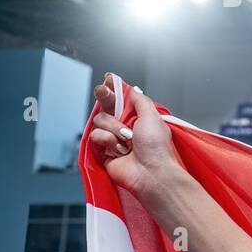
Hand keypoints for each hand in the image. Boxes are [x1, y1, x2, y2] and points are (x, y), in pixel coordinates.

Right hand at [89, 73, 182, 199]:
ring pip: (99, 120)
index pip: (122, 100)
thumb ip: (140, 100)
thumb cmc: (155, 146)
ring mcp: (113, 137)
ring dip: (114, 128)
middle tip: (102, 90)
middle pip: (106, 106)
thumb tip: (132, 89)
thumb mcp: (152, 117)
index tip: (108, 79)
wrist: (150, 171)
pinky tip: (120, 150)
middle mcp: (124, 126)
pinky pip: (96, 136)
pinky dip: (108, 141)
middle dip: (105, 97)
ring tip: (127, 139)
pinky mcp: (103, 149)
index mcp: (138, 118)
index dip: (113, 89)